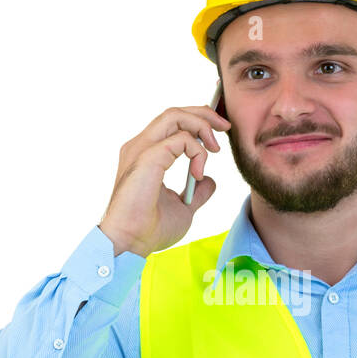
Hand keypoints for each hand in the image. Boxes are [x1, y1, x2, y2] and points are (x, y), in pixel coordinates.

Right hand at [99, 105, 229, 256]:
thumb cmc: (149, 230)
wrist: (130, 244)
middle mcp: (139, 146)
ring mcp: (141, 149)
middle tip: (225, 126)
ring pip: (175, 116)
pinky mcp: (147, 157)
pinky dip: (197, 152)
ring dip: (202, 125)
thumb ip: (197, 191)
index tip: (219, 132)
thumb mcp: (183, 207)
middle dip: (204, 114)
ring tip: (215, 148)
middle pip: (174, 113)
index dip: (197, 120)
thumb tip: (210, 180)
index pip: (171, 123)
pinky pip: (181, 139)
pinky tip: (198, 173)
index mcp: (145, 154)